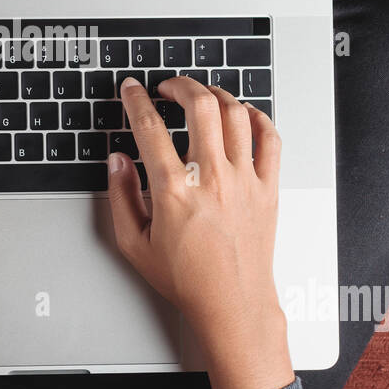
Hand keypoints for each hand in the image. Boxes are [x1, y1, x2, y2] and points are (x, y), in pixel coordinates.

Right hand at [107, 76, 292, 388]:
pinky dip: (257, 118)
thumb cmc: (186, 279)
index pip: (149, 127)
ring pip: (236, 114)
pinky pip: (270, 138)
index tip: (133, 90)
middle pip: (200, 105)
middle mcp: (212, 178)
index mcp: (174, 190)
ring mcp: (244, 181)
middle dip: (180, 85)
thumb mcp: (133, 243)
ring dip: (215, 95)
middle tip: (168, 88)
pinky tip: (243, 115)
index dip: (136, 100)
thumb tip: (118, 161)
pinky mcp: (267, 188)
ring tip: (201, 97)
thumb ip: (121, 196)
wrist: (231, 304)